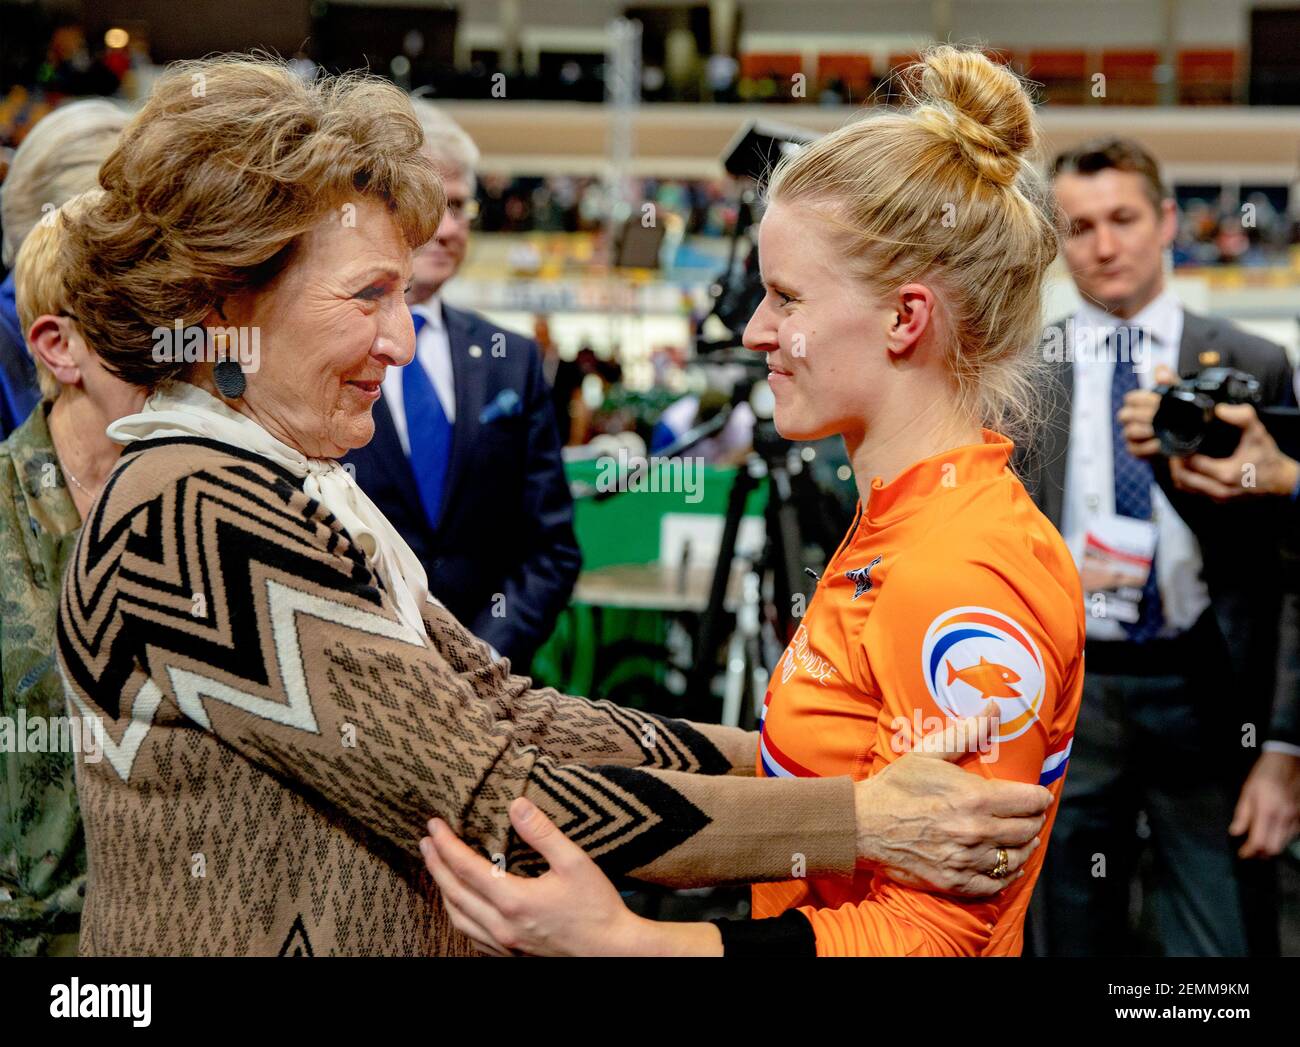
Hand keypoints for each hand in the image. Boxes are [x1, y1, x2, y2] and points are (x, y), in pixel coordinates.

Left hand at [420, 797, 721, 955]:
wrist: (614, 952)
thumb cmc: (597, 908)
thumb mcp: (574, 862)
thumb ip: (542, 833)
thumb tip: (516, 805)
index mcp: (514, 900)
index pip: (466, 868)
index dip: (446, 844)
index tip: (434, 825)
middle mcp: (502, 926)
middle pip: (454, 893)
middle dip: (436, 865)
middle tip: (426, 841)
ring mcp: (504, 944)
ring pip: (458, 918)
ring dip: (443, 890)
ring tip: (437, 868)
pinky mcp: (511, 955)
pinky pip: (472, 936)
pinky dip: (459, 915)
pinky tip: (462, 904)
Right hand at [854, 702, 1050, 895]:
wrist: (863, 823)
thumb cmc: (897, 784)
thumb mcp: (929, 753)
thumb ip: (967, 733)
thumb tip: (994, 708)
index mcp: (974, 796)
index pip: (1029, 801)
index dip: (1039, 797)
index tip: (1038, 796)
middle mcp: (976, 830)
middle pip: (1028, 830)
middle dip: (1034, 821)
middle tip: (1030, 816)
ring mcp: (966, 859)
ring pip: (1015, 858)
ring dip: (1024, 848)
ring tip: (1022, 840)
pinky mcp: (954, 881)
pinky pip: (995, 883)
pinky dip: (1006, 875)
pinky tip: (1005, 866)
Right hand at [1116, 364, 1177, 458]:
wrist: (1187, 440)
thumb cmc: (1178, 416)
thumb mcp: (1178, 397)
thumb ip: (1169, 382)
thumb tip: (1160, 368)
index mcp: (1138, 404)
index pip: (1130, 399)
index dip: (1142, 399)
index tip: (1158, 401)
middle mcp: (1131, 420)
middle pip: (1125, 415)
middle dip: (1143, 415)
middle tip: (1158, 416)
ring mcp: (1132, 436)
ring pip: (1129, 432)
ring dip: (1144, 430)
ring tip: (1157, 429)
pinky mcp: (1136, 451)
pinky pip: (1135, 449)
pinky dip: (1147, 447)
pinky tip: (1159, 443)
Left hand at [1167, 403, 1299, 500]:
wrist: (1280, 480)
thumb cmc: (1268, 458)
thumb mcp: (1258, 433)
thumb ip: (1242, 417)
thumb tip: (1219, 410)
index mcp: (1225, 474)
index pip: (1189, 463)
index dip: (1180, 450)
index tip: (1179, 438)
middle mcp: (1218, 489)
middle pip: (1181, 476)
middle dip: (1175, 460)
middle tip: (1175, 446)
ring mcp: (1217, 497)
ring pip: (1184, 485)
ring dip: (1178, 471)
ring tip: (1180, 455)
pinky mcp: (1217, 499)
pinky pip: (1192, 490)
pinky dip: (1186, 479)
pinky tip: (1189, 466)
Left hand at [1229, 750, 1299, 858]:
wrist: (1288, 760)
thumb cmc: (1264, 774)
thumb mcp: (1247, 791)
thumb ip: (1242, 814)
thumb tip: (1235, 833)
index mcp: (1268, 811)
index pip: (1260, 842)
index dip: (1250, 851)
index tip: (1242, 853)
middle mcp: (1285, 818)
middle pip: (1275, 849)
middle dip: (1261, 854)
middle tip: (1250, 850)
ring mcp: (1297, 818)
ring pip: (1285, 844)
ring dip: (1272, 848)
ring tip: (1259, 843)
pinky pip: (1293, 836)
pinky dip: (1282, 839)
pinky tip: (1273, 833)